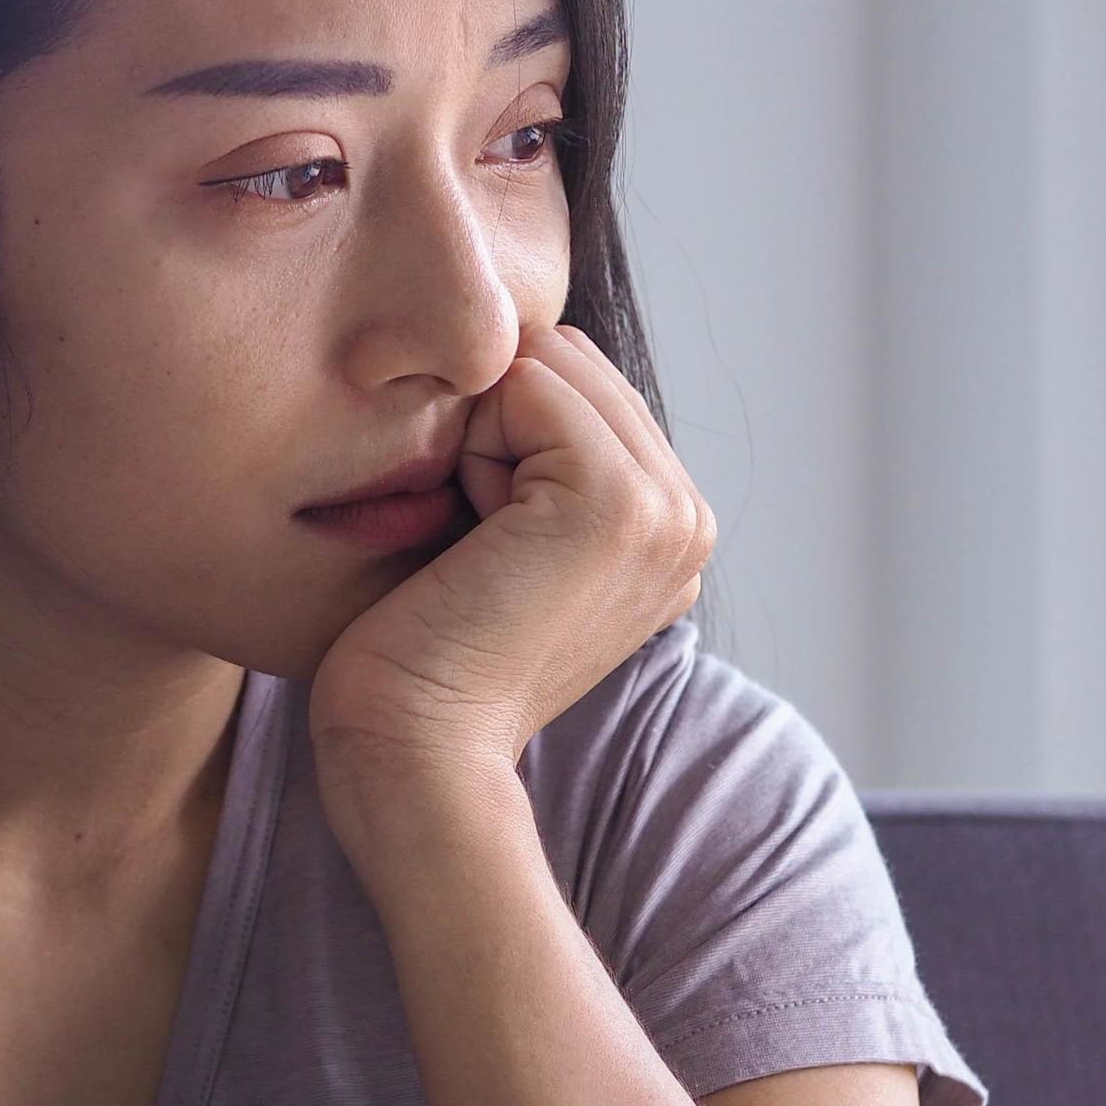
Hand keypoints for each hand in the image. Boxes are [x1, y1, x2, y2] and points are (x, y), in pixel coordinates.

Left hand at [307, 320, 714, 799]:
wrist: (417, 751)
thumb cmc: (425, 655)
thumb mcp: (506, 539)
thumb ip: (541, 460)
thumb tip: (515, 354)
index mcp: (670, 529)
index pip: (579, 386)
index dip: (503, 439)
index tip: (487, 548)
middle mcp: (689, 518)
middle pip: (569, 364)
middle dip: (499, 429)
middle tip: (481, 549)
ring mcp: (668, 511)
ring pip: (550, 368)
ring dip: (487, 440)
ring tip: (483, 548)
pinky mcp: (621, 502)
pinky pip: (530, 386)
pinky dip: (478, 452)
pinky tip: (479, 544)